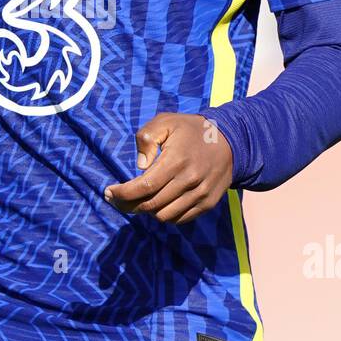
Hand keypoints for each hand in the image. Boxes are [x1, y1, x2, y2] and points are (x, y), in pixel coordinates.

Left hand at [104, 112, 233, 224]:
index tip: (109, 192)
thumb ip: (147, 137)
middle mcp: (190, 180)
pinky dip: (164, 215)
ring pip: (164, 216)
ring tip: (137, 200)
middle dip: (127, 205)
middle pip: (151, 205)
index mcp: (177, 160)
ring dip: (146, 211)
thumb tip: (141, 165)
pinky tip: (156, 203)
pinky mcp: (207, 204)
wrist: (231, 141)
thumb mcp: (166, 121)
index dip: (123, 194)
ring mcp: (200, 195)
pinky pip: (179, 219)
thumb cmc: (191, 130)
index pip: (144, 187)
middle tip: (116, 199)